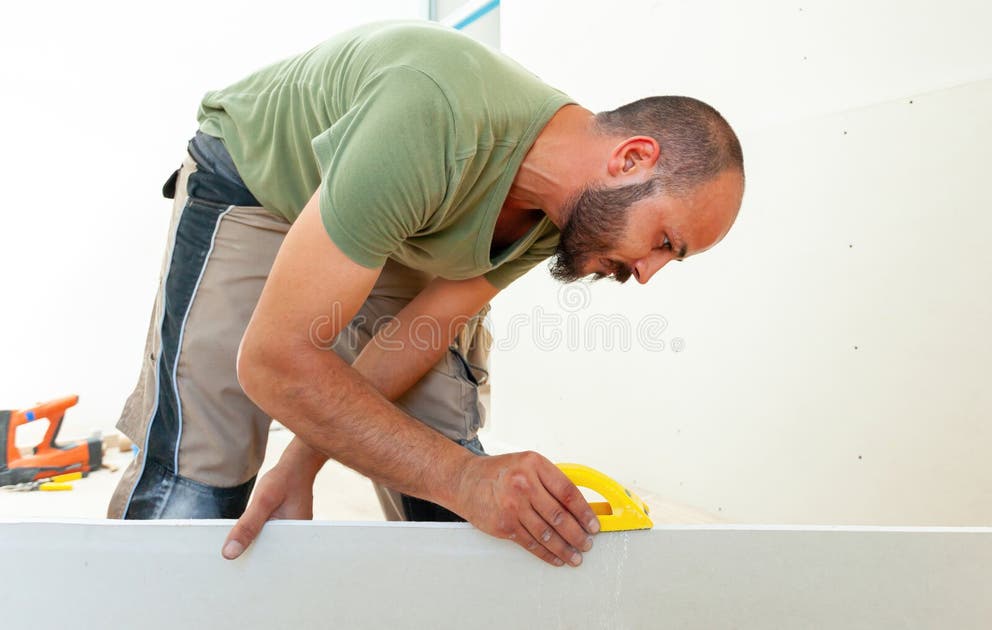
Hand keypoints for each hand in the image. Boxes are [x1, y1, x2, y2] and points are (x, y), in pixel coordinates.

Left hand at [221, 456, 318, 559]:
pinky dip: (257, 536)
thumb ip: (248, 525)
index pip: (271, 562)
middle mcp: (295, 539)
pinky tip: (245, 534)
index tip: (232, 567)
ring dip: (253, 545)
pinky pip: (268, 537)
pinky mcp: (284, 526)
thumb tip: (230, 552)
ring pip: (267, 547)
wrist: (297, 465)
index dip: (251, 566)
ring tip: (233, 548)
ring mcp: (290, 533)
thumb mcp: (262, 501)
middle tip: (228, 557)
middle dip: (250, 556)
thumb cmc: (285, 480)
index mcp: (295, 538)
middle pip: (268, 556)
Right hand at [454, 451, 599, 566]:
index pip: (568, 492)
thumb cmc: (500, 472)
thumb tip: (578, 508)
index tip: (594, 525)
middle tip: (587, 544)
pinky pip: (531, 543)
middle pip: (559, 516)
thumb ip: (550, 481)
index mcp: (535, 465)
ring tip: (576, 556)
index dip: (584, 512)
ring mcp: (512, 506)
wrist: (466, 481)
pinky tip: (556, 558)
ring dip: (565, 548)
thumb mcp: (527, 465)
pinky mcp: (504, 525)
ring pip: (547, 533)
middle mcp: (523, 484)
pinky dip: (546, 554)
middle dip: (578, 534)